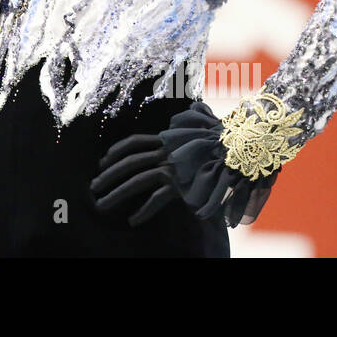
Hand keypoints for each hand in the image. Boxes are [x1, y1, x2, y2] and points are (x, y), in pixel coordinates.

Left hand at [91, 101, 279, 228]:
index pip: (135, 142)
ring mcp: (172, 168)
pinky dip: (143, 210)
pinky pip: (156, 199)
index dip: (117, 152)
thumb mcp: (204, 123)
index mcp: (169, 139)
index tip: (104, 161)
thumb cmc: (227, 137)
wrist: (243, 147)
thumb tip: (183, 116)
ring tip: (101, 205)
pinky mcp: (181, 184)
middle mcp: (166, 152)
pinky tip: (133, 220)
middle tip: (93, 187)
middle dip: (108, 176)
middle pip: (129, 163)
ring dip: (115, 194)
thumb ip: (190, 121)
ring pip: (136, 180)